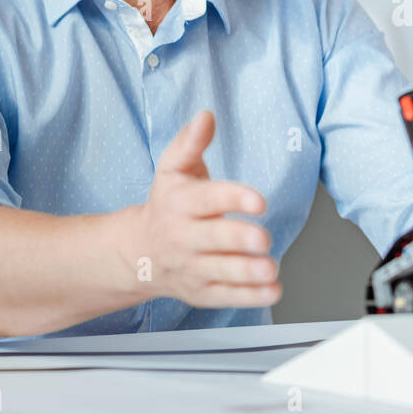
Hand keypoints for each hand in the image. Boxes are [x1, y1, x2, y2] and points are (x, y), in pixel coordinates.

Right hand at [131, 110, 280, 307]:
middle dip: (239, 239)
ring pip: (221, 271)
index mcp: (180, 203)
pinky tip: (273, 289)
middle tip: (263, 238)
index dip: (233, 198)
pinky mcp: (202, 291)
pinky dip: (251, 297)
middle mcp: (184, 237)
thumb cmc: (168, 204)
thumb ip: (191, 142)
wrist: (138, 253)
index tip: (259, 200)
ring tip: (270, 267)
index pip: (207, 199)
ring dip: (247, 272)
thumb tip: (206, 116)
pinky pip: (226, 296)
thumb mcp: (173, 168)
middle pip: (213, 238)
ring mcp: (192, 267)